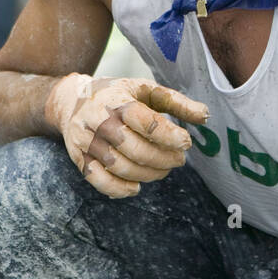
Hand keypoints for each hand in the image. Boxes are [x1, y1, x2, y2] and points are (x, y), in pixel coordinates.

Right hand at [45, 74, 209, 197]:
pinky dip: (120, 189)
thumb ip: (176, 102)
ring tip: (164, 170)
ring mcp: (86, 141)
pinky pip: (98, 181)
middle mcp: (97, 120)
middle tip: (179, 160)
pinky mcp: (78, 158)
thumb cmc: (118, 95)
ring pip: (119, 167)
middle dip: (162, 159)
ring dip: (148, 174)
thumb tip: (206, 115)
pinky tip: (137, 186)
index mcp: (117, 99)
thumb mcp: (146, 90)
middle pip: (133, 148)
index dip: (169, 136)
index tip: (186, 142)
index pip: (144, 121)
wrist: (71, 101)